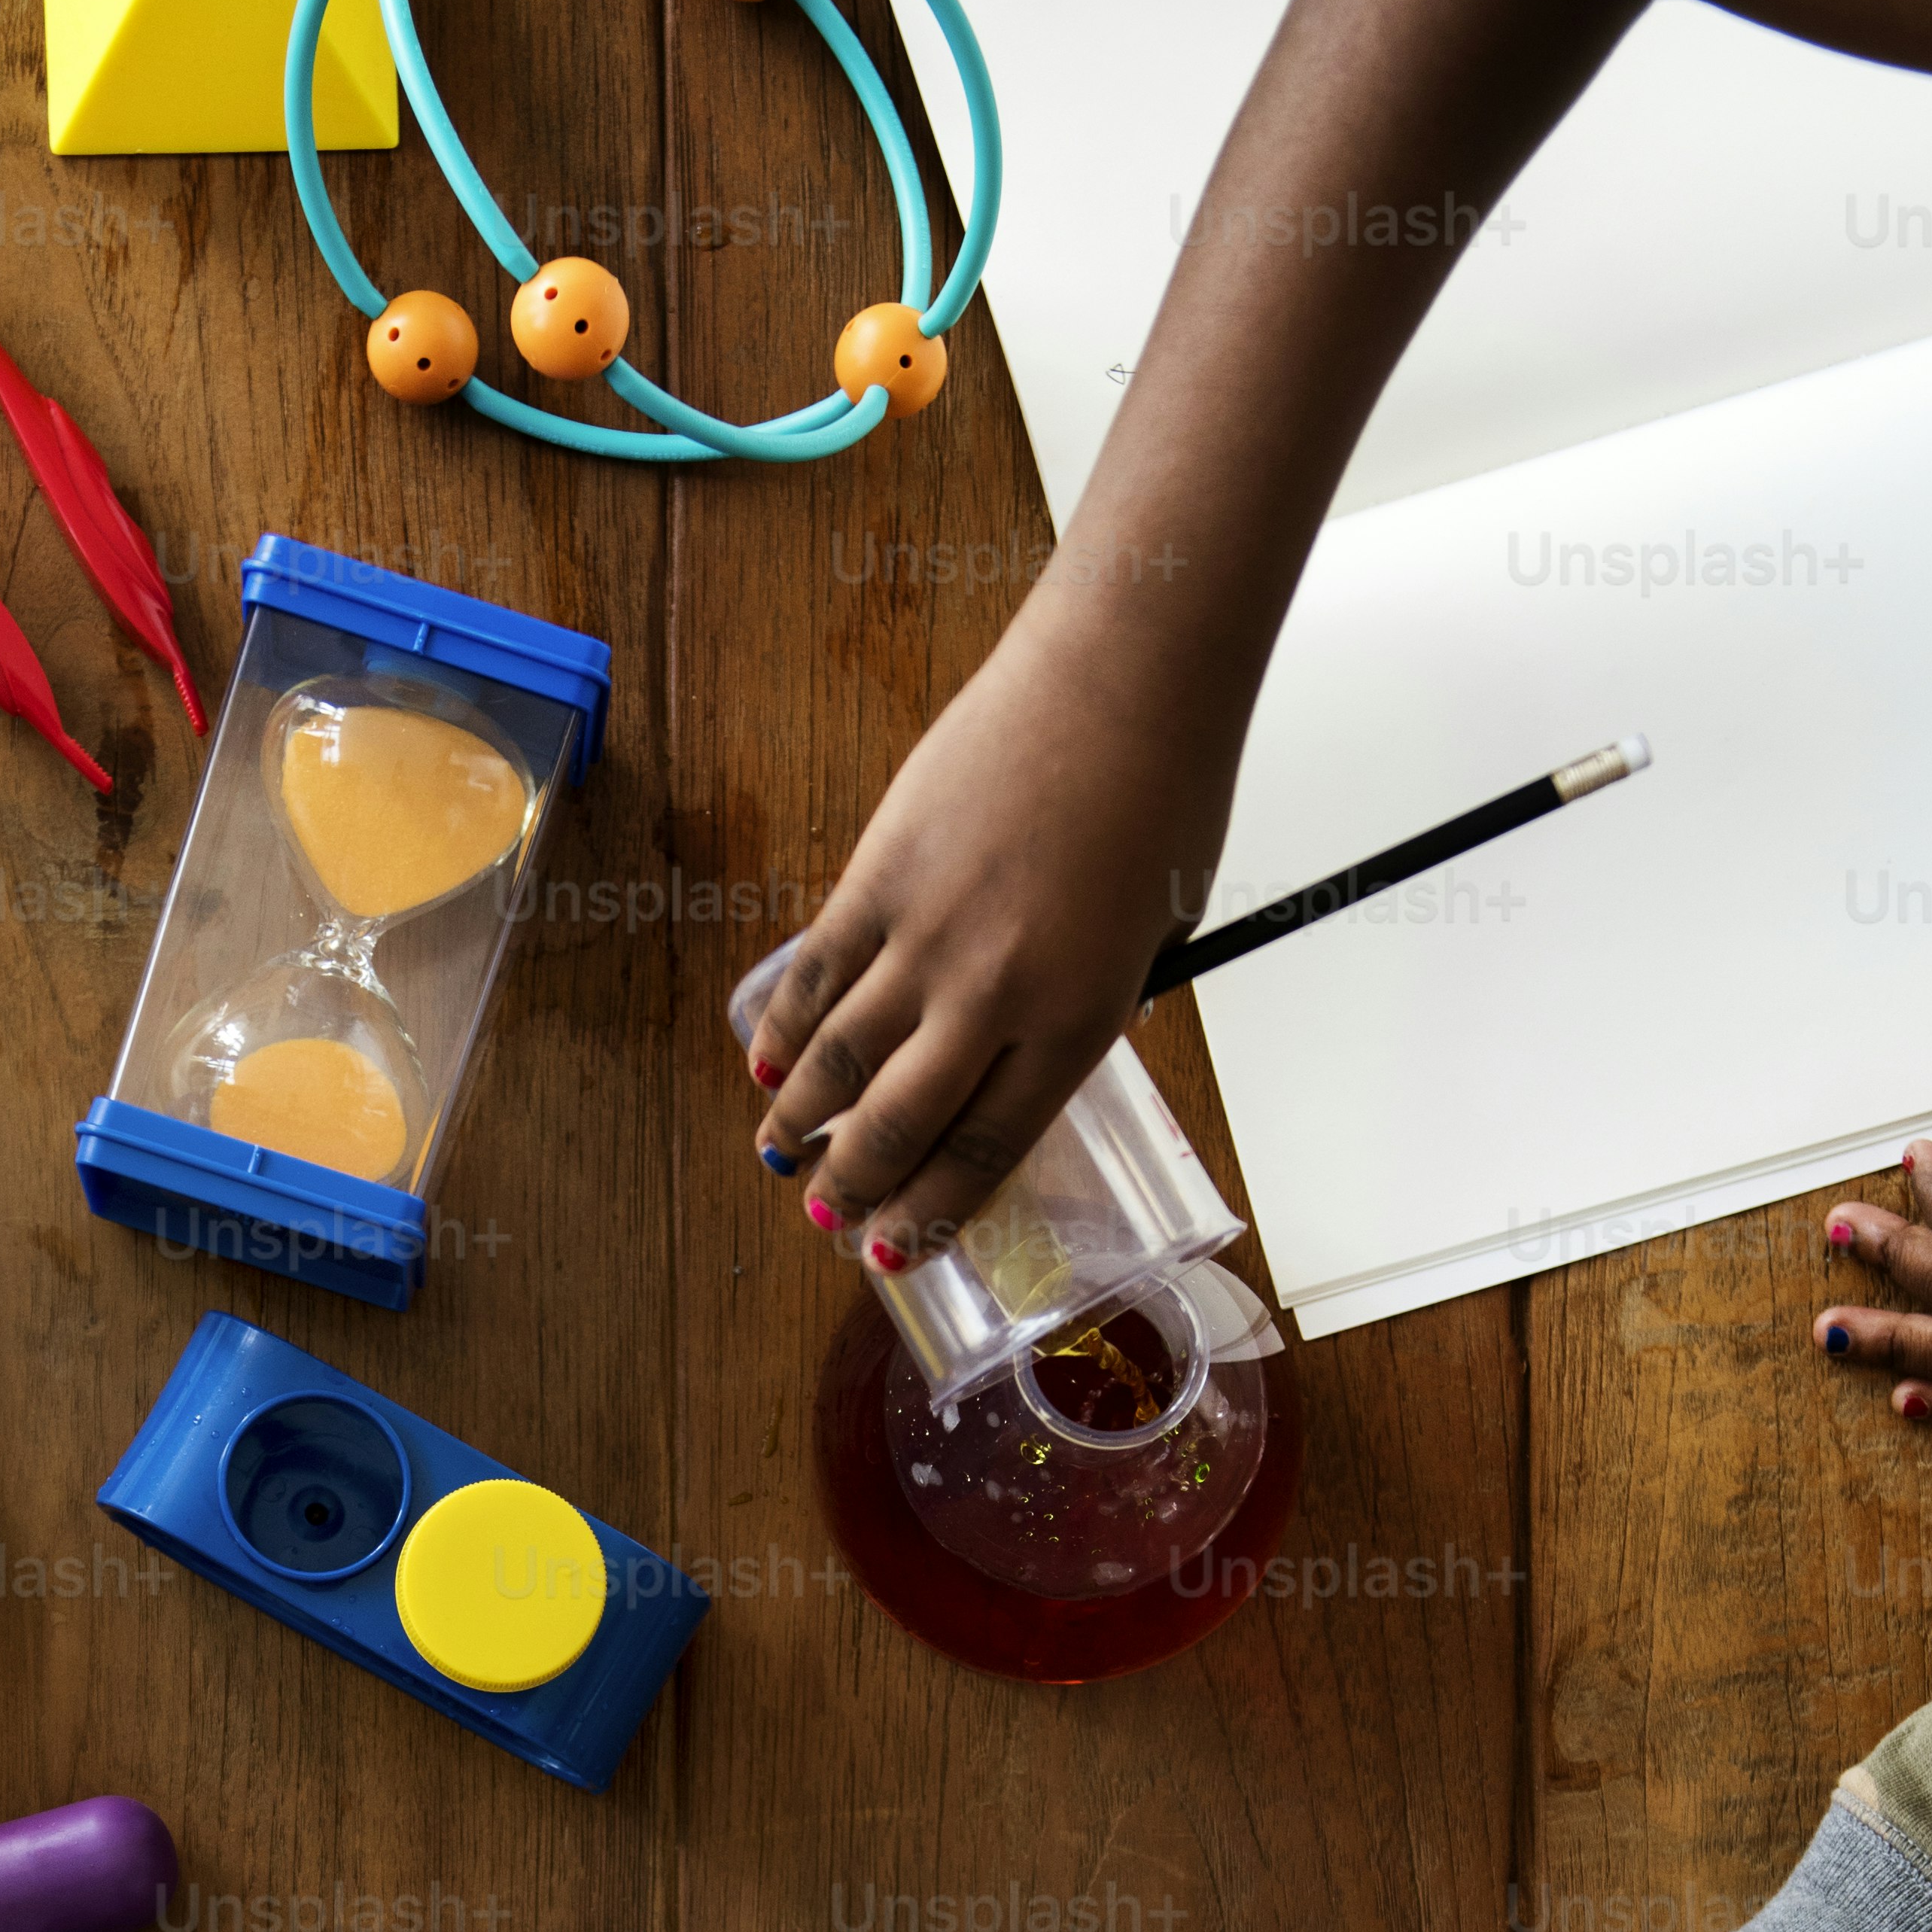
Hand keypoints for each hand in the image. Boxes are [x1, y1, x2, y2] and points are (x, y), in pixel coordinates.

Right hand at [741, 597, 1233, 1264]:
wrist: (1122, 684)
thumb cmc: (1164, 794)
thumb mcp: (1160, 931)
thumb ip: (1097, 996)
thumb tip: (1037, 1033)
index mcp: (1077, 1020)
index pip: (987, 1149)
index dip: (931, 1210)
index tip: (896, 1247)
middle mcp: (995, 995)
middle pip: (902, 1120)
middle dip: (856, 1183)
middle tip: (826, 1213)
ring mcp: (928, 935)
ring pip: (842, 1055)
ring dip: (801, 1114)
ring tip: (778, 1151)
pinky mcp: (881, 875)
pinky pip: (818, 970)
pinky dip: (786, 1021)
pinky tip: (766, 1058)